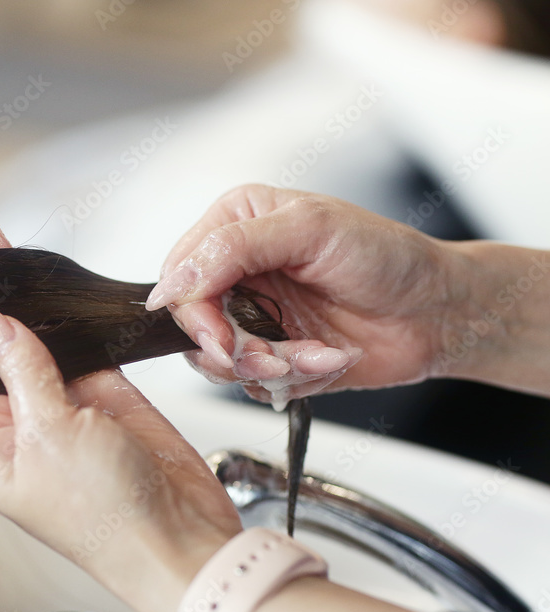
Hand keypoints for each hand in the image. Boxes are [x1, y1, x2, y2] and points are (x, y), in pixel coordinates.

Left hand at [0, 208, 240, 611]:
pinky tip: (42, 273)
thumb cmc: (105, 517)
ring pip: (27, 332)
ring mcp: (54, 403)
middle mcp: (9, 420)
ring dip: (13, 284)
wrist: (179, 539)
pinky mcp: (97, 392)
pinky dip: (61, 306)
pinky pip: (71, 339)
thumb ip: (21, 367)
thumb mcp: (50, 434)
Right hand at [145, 185, 463, 400]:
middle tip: (268, 355)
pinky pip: (256, 384)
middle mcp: (238, 272)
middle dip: (232, 348)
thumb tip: (175, 280)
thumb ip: (234, 248)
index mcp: (236, 226)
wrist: (438, 311)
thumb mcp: (309, 229)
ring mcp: (254, 317)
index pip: (179, 273)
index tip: (217, 334)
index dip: (190, 310)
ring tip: (313, 354)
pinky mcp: (274, 355)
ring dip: (270, 366)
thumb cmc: (387, 256)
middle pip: (192, 325)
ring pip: (220, 361)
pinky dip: (295, 378)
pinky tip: (328, 358)